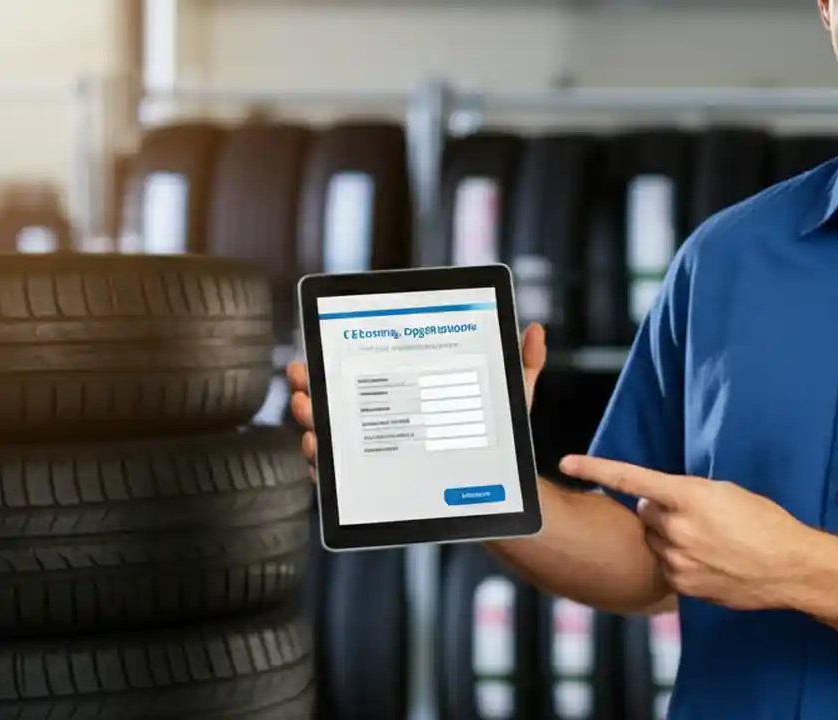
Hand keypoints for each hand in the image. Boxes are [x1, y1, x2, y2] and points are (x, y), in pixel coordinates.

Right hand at [287, 322, 547, 482]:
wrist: (499, 491)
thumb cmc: (496, 442)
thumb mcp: (508, 401)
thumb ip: (522, 367)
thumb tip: (537, 330)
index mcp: (405, 396)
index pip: (359, 376)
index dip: (330, 364)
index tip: (313, 353)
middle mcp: (382, 425)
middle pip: (334, 404)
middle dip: (308, 389)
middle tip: (300, 379)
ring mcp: (376, 457)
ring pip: (331, 438)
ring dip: (309, 423)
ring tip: (306, 411)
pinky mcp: (376, 488)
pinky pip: (340, 479)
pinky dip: (322, 466)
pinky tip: (319, 451)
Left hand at [558, 455, 813, 610]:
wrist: (789, 567)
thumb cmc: (764, 523)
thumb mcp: (726, 493)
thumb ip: (687, 495)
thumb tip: (660, 504)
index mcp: (688, 496)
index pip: (631, 479)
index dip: (596, 468)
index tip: (567, 462)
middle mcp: (676, 527)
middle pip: (645, 512)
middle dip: (662, 511)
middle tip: (697, 517)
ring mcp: (676, 559)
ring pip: (654, 539)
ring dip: (670, 536)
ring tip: (709, 541)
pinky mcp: (680, 584)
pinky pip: (666, 565)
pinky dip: (679, 560)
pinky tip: (709, 560)